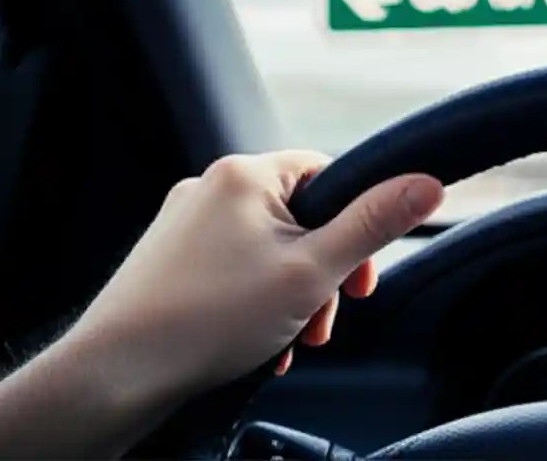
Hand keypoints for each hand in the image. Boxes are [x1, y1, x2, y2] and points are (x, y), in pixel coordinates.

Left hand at [71, 151, 442, 402]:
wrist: (119, 372)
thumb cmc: (209, 320)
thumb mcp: (314, 272)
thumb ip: (374, 225)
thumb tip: (427, 184)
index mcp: (245, 174)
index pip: (328, 173)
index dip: (358, 223)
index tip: (362, 274)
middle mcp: (210, 188)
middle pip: (301, 217)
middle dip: (323, 273)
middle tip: (324, 317)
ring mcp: (184, 223)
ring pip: (268, 249)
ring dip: (293, 294)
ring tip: (289, 338)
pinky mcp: (169, 259)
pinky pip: (234, 268)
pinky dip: (256, 301)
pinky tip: (258, 340)